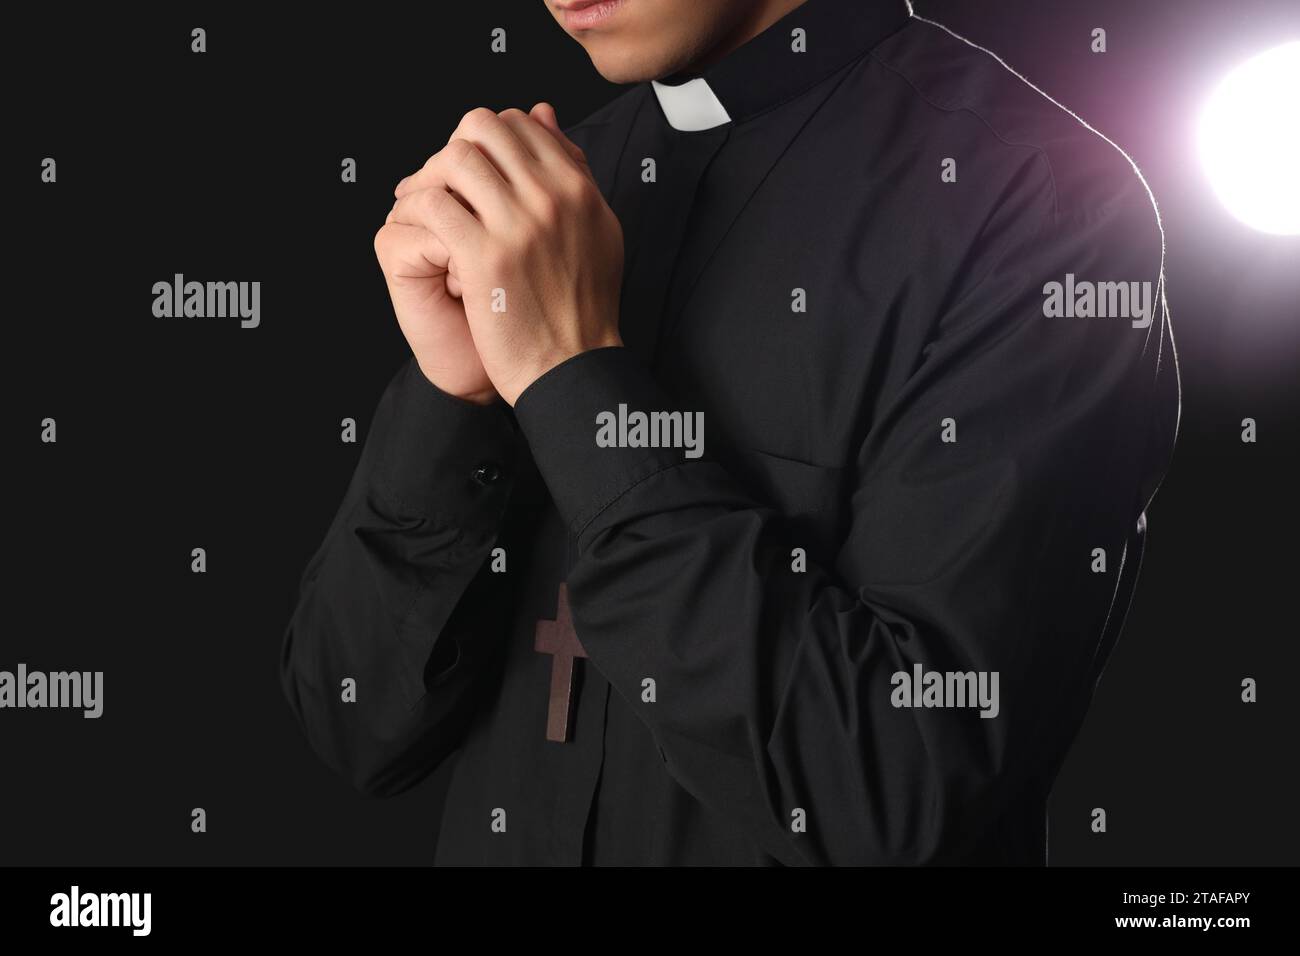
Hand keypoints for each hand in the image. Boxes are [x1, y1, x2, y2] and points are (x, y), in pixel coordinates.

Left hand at [389, 103, 624, 405]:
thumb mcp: (594, 227)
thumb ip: (571, 169)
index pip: (519, 122)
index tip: (470, 170)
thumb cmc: (583, 307)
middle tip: (440, 182)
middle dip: (453, 149)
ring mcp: (518, 224)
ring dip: (430, 176)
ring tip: (421, 206)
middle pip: (483, 128)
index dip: (486, 140)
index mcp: (578, 188)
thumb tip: (542, 113)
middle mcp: (552, 197)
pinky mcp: (484, 257)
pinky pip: (433, 204)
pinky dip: (417, 210)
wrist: (574, 366)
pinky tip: (418, 232)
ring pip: (455, 158)